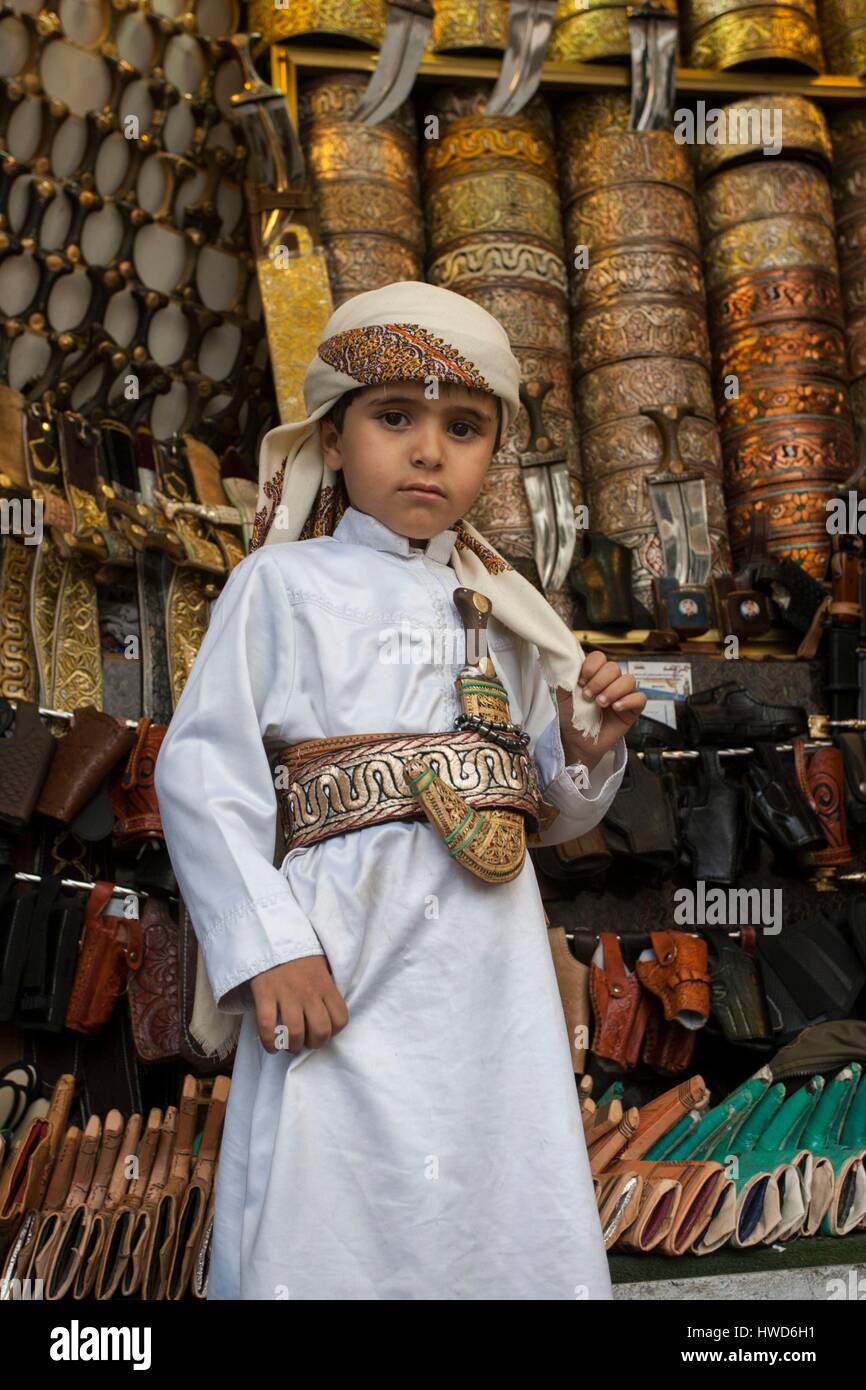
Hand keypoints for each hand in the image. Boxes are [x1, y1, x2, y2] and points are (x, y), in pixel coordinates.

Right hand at [250, 956, 348, 1054]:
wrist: (272, 935)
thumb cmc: (299, 956)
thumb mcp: (322, 967)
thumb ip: (327, 988)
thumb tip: (330, 1013)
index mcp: (325, 985)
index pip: (340, 1019)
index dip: (334, 1031)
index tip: (324, 1031)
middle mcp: (309, 991)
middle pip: (320, 1031)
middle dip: (314, 1043)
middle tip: (306, 1041)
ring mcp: (286, 993)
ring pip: (295, 1032)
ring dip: (292, 1046)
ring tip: (289, 1045)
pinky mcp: (265, 993)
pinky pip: (267, 1026)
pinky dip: (269, 1043)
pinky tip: (271, 1046)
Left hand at [557, 651, 646, 768]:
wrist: (577, 743)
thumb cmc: (572, 720)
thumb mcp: (563, 700)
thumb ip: (566, 682)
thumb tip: (568, 668)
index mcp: (594, 675)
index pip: (599, 658)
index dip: (592, 666)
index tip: (581, 680)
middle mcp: (610, 682)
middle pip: (614, 667)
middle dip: (599, 680)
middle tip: (588, 696)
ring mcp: (623, 695)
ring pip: (629, 680)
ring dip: (613, 690)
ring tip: (601, 704)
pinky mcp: (633, 709)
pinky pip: (640, 698)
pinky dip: (628, 701)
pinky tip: (616, 708)